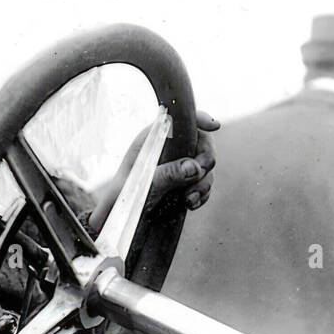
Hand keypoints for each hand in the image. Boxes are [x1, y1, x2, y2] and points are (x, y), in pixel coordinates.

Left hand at [89, 109, 219, 231]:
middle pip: (202, 142)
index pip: (181, 119)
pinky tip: (191, 204)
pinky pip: (204, 182)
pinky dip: (202, 193)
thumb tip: (194, 167)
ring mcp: (179, 163)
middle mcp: (169, 147)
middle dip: (206, 160)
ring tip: (189, 200)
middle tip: (199, 176)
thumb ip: (167, 174)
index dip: (200, 118)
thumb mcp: (143, 184)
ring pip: (205, 165)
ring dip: (204, 182)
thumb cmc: (124, 194)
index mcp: (154, 137)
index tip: (213, 126)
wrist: (119, 214)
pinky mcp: (185, 180)